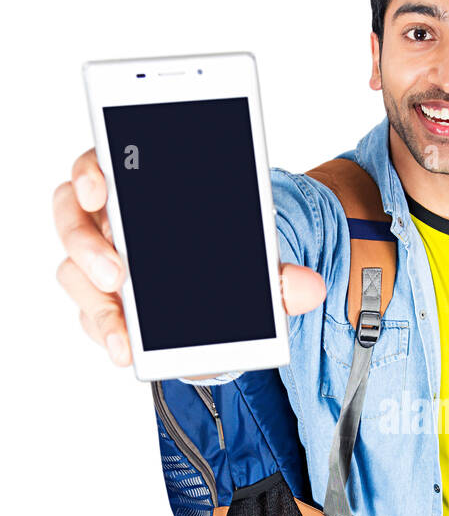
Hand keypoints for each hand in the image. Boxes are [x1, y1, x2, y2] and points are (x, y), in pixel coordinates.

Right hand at [53, 148, 326, 370]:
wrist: (219, 299)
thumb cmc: (222, 258)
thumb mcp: (253, 261)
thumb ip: (279, 275)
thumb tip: (309, 288)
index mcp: (137, 188)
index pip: (99, 165)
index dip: (92, 172)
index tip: (100, 187)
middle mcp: (106, 220)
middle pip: (72, 219)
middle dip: (89, 246)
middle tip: (118, 274)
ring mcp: (97, 264)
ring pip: (74, 274)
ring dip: (98, 305)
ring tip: (124, 336)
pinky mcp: (101, 303)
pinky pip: (91, 315)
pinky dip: (107, 332)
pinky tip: (126, 350)